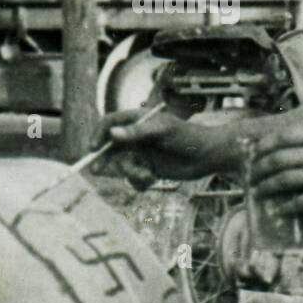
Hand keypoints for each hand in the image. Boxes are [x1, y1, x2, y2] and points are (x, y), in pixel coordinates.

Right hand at [93, 108, 215, 188]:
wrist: (208, 156)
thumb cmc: (187, 137)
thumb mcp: (162, 132)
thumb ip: (137, 133)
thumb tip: (112, 134)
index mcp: (138, 120)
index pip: (110, 123)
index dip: (99, 134)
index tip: (94, 147)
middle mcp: (137, 136)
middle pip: (111, 147)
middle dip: (104, 159)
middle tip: (96, 170)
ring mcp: (143, 153)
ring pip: (124, 166)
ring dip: (132, 173)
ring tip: (148, 176)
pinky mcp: (149, 169)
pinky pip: (135, 178)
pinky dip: (140, 182)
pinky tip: (153, 180)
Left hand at [251, 123, 302, 214]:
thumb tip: (302, 140)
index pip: (284, 136)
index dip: (264, 145)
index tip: (254, 153)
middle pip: (279, 158)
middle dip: (260, 169)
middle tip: (252, 177)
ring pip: (286, 180)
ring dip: (267, 188)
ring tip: (259, 193)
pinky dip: (287, 206)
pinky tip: (279, 210)